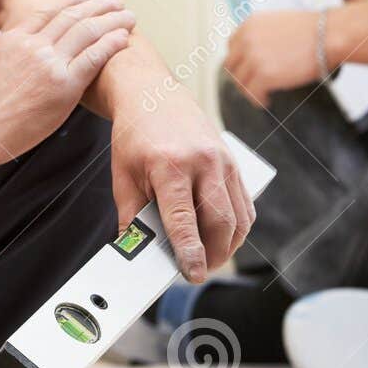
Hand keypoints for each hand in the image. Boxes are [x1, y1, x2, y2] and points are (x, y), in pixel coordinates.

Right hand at [0, 0, 134, 165]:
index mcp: (12, 40)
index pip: (47, 13)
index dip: (69, 3)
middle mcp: (33, 45)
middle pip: (72, 17)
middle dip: (97, 7)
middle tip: (114, 2)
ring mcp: (50, 63)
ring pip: (87, 32)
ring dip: (111, 21)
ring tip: (128, 16)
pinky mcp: (63, 85)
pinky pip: (93, 58)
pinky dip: (110, 45)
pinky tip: (123, 38)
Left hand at [110, 96, 254, 283]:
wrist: (151, 92)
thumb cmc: (135, 135)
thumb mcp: (123, 177)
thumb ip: (132, 218)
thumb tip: (138, 254)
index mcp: (170, 165)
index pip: (184, 220)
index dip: (190, 253)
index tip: (191, 274)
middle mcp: (203, 161)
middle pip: (220, 222)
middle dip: (213, 255)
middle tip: (198, 271)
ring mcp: (223, 160)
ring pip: (239, 216)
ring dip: (228, 244)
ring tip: (210, 258)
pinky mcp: (233, 161)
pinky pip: (244, 203)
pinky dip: (237, 225)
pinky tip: (222, 236)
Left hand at [224, 10, 323, 107]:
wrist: (329, 35)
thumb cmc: (314, 29)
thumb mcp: (280, 22)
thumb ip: (264, 35)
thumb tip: (263, 54)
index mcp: (250, 24)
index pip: (232, 46)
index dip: (240, 60)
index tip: (248, 69)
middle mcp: (246, 39)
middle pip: (231, 65)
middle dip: (241, 76)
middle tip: (253, 85)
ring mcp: (253, 58)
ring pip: (239, 82)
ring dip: (249, 90)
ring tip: (261, 96)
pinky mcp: (263, 75)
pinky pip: (251, 94)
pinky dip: (257, 100)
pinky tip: (266, 102)